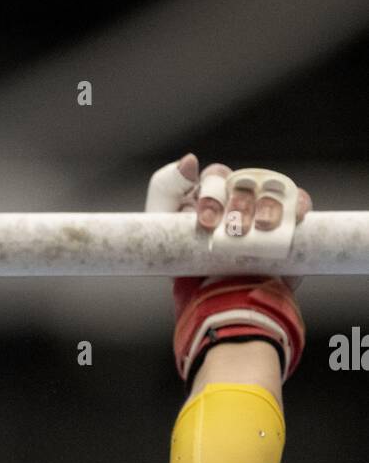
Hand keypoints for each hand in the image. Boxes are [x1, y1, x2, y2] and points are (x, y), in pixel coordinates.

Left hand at [150, 153, 312, 291]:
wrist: (209, 301)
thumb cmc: (182, 257)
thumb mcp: (162, 220)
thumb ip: (166, 186)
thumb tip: (190, 161)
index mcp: (212, 193)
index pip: (216, 178)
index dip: (212, 195)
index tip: (206, 222)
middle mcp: (240, 198)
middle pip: (246, 185)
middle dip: (240, 205)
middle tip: (235, 229)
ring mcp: (265, 210)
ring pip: (272, 192)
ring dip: (268, 205)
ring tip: (260, 227)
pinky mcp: (287, 228)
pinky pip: (298, 205)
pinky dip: (299, 204)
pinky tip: (295, 214)